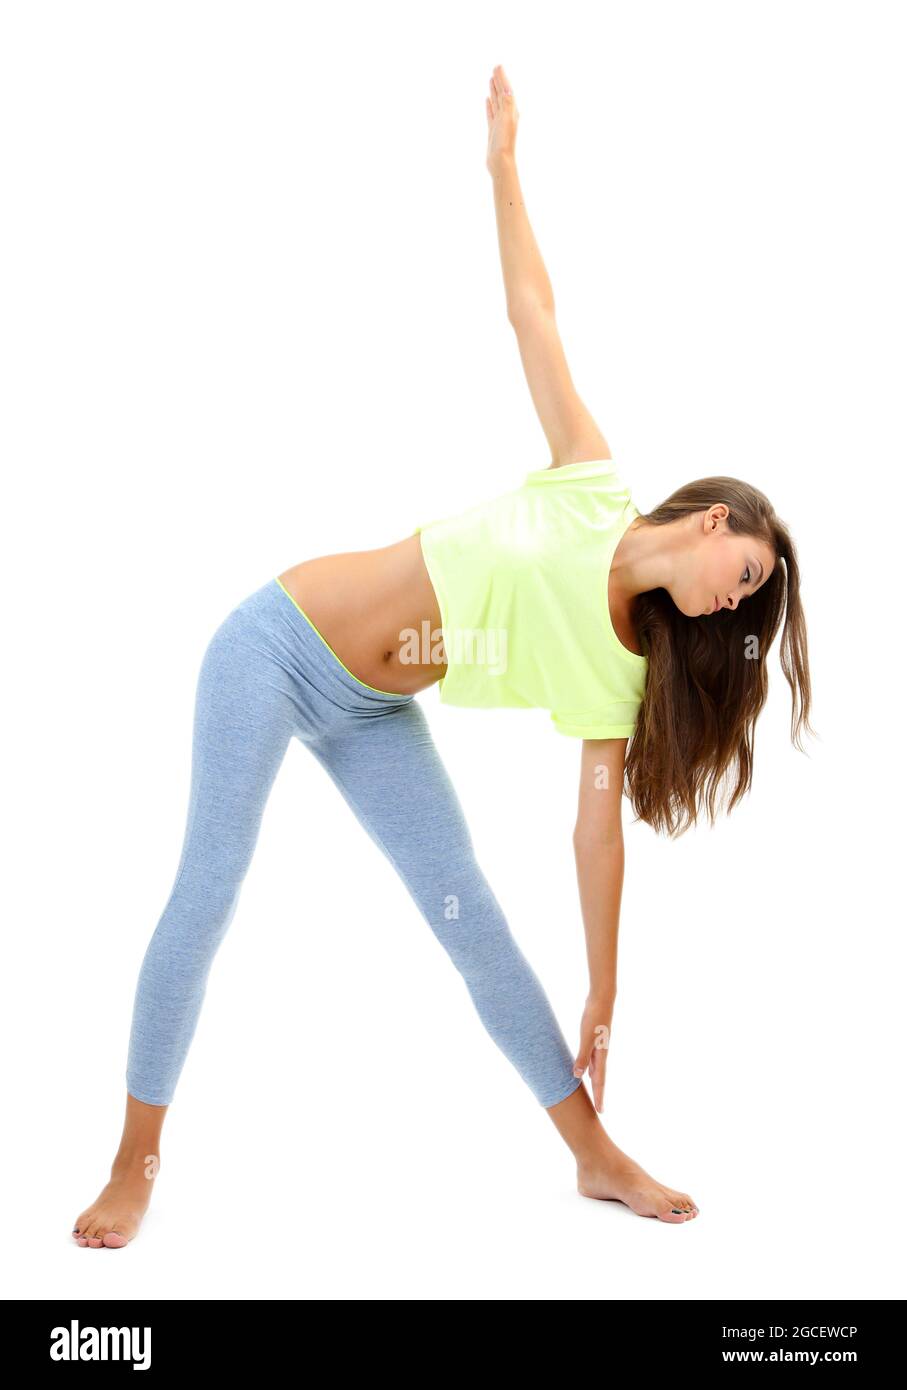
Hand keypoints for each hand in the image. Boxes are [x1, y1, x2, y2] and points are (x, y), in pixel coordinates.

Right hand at [485, 64, 519, 175]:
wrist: (500, 162)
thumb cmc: (504, 142)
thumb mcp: (506, 118)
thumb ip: (506, 102)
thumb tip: (506, 87)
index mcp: (512, 111)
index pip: (506, 90)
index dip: (502, 78)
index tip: (498, 66)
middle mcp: (507, 115)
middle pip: (502, 94)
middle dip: (499, 81)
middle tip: (495, 68)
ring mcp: (500, 122)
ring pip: (497, 102)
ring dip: (494, 91)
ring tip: (491, 80)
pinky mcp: (493, 130)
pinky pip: (491, 113)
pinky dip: (490, 105)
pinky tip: (487, 100)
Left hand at [573, 994, 614, 1113]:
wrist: (602, 998)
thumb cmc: (595, 1016)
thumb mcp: (586, 1038)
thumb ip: (582, 1056)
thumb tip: (576, 1076)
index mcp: (601, 1055)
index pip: (600, 1081)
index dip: (599, 1096)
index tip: (600, 1112)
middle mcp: (601, 1053)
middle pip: (600, 1078)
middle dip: (598, 1093)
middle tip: (598, 1109)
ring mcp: (599, 1046)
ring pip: (596, 1068)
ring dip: (594, 1081)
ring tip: (593, 1093)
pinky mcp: (594, 1038)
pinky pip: (591, 1059)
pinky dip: (588, 1067)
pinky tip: (584, 1069)